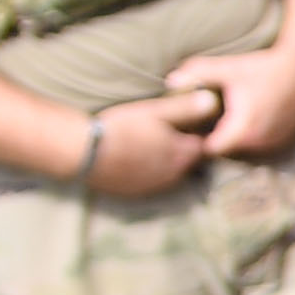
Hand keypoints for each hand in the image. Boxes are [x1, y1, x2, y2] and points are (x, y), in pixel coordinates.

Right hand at [75, 90, 214, 196]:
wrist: (84, 152)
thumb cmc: (121, 127)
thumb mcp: (154, 111)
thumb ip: (184, 108)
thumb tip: (211, 101)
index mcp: (182, 153)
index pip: (204, 146)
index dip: (200, 134)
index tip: (193, 125)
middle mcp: (173, 174)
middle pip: (190, 162)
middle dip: (187, 150)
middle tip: (175, 134)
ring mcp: (155, 186)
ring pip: (173, 175)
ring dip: (170, 163)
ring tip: (155, 147)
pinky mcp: (137, 193)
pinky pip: (153, 184)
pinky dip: (152, 174)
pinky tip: (139, 162)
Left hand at [164, 35, 294, 158]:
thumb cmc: (264, 68)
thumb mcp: (229, 68)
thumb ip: (198, 73)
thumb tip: (170, 80)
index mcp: (242, 129)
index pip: (211, 150)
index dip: (200, 139)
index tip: (196, 126)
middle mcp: (260, 142)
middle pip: (228, 151)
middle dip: (217, 139)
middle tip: (209, 120)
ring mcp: (275, 143)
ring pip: (245, 150)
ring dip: (236, 138)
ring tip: (230, 118)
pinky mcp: (286, 139)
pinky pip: (261, 145)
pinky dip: (253, 136)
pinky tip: (251, 116)